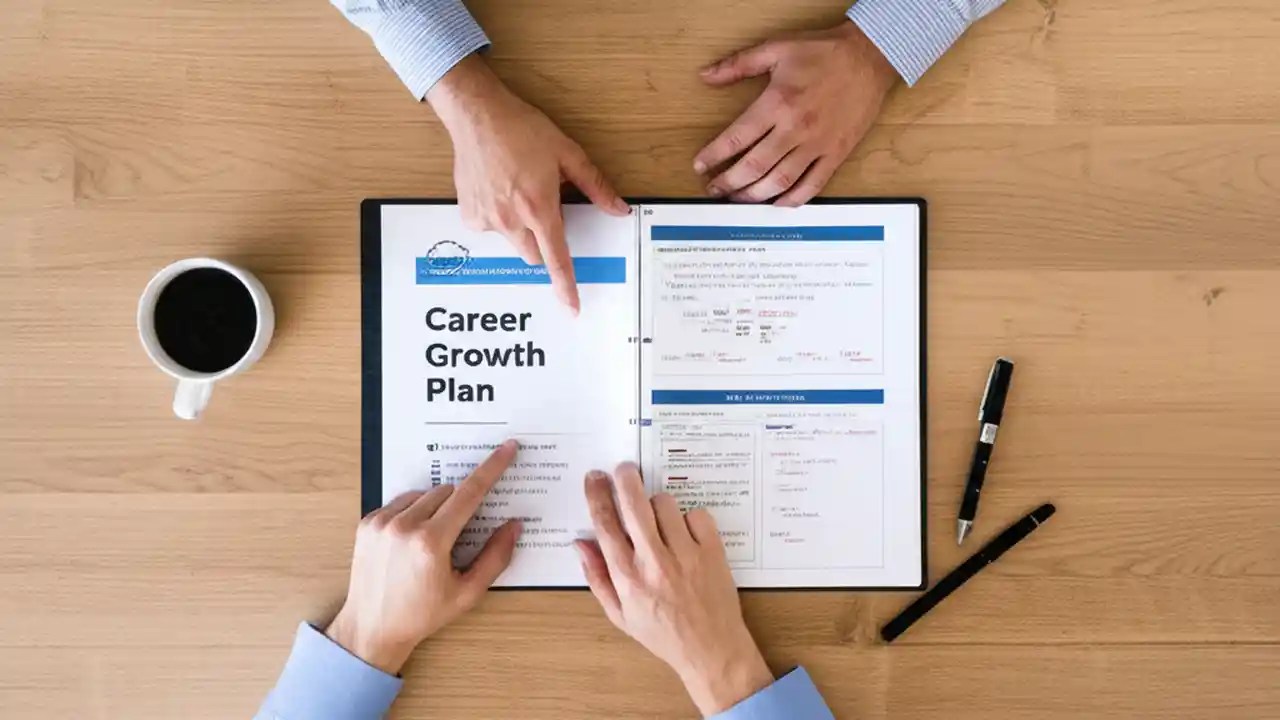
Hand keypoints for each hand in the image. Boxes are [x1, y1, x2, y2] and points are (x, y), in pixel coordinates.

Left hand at [325, 441, 522, 673]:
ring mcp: (382, 522)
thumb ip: (496, 557)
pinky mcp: (367, 523)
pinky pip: (401, 502)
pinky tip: (411, 540)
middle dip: (460, 507)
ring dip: (435, 508)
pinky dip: (412, 513)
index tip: (506, 449)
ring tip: (431, 541)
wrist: (371, 628)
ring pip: (424, 494)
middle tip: (457, 538)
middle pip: (448, 492)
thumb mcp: (467, 593)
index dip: (492, 469)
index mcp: (431, 542)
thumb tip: (513, 526)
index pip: (469, 493)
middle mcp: (404, 526)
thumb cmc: (421, 614)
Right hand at [428, 55, 629, 312]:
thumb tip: (619, 209)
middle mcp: (512, 220)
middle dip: (543, 241)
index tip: (571, 308)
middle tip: (542, 206)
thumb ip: (596, 187)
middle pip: (535, 255)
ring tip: (516, 189)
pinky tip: (498, 188)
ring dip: (520, 227)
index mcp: (539, 208)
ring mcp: (487, 220)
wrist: (477, 115)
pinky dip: (498, 217)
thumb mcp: (567, 154)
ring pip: (513, 242)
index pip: (557, 259)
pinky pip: (491, 229)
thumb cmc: (522, 130)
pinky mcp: (470, 215)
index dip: (565, 286)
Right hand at [576, 464, 773, 715]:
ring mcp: (686, 555)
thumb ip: (597, 576)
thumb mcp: (620, 614)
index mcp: (628, 578)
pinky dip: (690, 518)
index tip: (594, 477)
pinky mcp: (713, 551)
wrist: (710, 649)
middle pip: (634, 505)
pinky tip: (686, 534)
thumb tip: (580, 543)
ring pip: (665, 503)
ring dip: (658, 504)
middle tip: (623, 468)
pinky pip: (697, 514)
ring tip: (659, 519)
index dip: (596, 495)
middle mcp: (655, 563)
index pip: (605, 525)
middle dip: (625, 478)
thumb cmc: (663, 634)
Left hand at [694, 21, 897, 205]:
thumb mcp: (776, 48)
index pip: (736, 138)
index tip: (701, 166)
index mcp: (777, 103)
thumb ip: (738, 64)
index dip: (714, 155)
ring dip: (754, 195)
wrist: (869, 57)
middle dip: (728, 183)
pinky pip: (812, 185)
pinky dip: (793, 199)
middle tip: (714, 190)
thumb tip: (707, 76)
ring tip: (738, 199)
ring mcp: (817, 144)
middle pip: (754, 166)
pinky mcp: (836, 153)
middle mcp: (795, 128)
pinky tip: (778, 203)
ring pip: (780, 181)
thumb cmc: (825, 52)